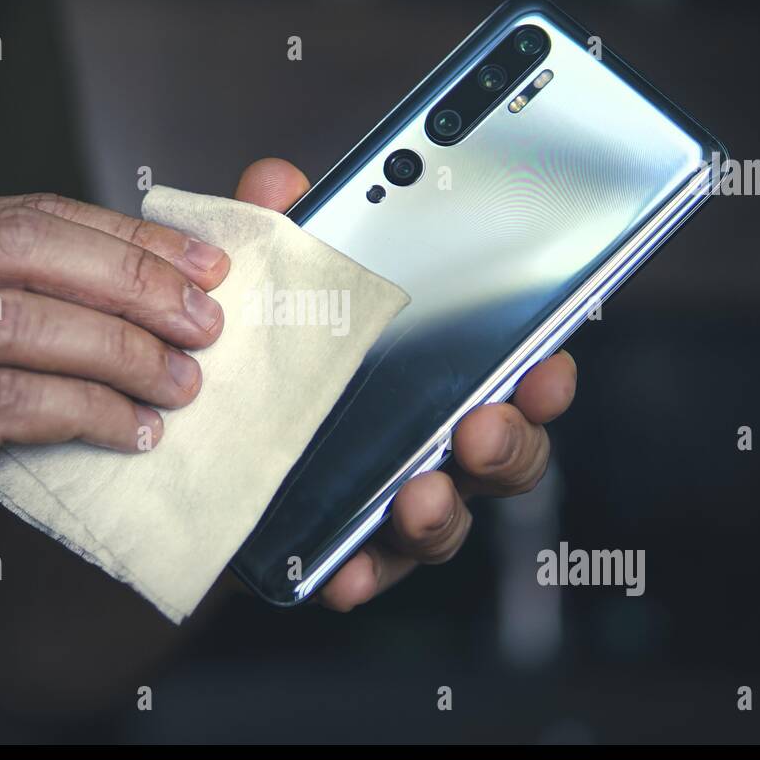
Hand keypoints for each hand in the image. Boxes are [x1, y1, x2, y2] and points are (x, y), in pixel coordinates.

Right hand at [0, 194, 230, 622]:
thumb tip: (134, 296)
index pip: (27, 215)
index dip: (124, 235)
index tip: (201, 264)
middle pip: (26, 250)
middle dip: (133, 279)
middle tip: (206, 320)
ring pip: (19, 324)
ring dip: (120, 350)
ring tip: (181, 383)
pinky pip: (7, 408)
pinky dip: (86, 413)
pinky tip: (133, 434)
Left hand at [234, 158, 577, 611]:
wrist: (213, 437)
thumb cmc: (276, 353)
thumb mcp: (278, 280)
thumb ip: (284, 231)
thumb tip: (279, 185)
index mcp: (435, 370)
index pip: (509, 370)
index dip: (539, 373)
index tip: (546, 365)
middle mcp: (431, 438)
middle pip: (501, 451)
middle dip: (508, 442)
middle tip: (484, 423)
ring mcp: (395, 497)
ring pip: (446, 517)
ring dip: (442, 511)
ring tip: (417, 496)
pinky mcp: (344, 544)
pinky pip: (369, 568)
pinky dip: (363, 573)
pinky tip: (343, 574)